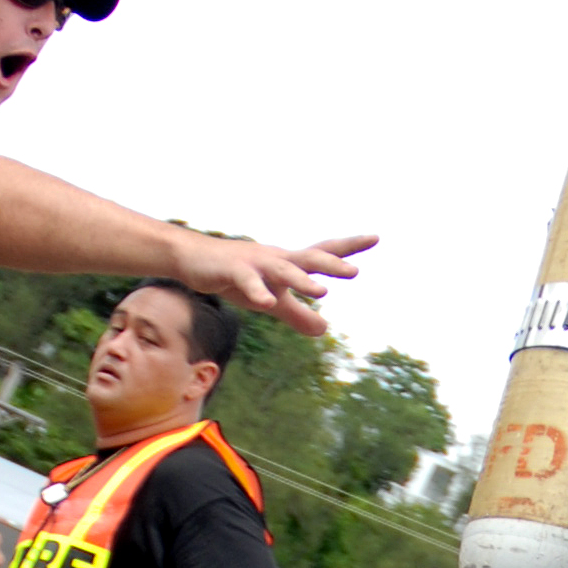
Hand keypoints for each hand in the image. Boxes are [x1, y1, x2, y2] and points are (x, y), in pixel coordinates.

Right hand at [181, 232, 375, 338]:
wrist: (192, 259)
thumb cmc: (235, 276)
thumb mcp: (271, 300)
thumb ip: (297, 314)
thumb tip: (325, 330)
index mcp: (288, 264)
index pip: (322, 252)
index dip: (348, 246)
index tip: (375, 238)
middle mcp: (276, 259)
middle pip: (308, 258)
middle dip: (331, 263)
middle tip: (354, 272)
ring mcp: (254, 262)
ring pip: (282, 269)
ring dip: (301, 280)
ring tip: (321, 292)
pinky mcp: (232, 271)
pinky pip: (246, 281)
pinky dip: (257, 291)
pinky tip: (267, 303)